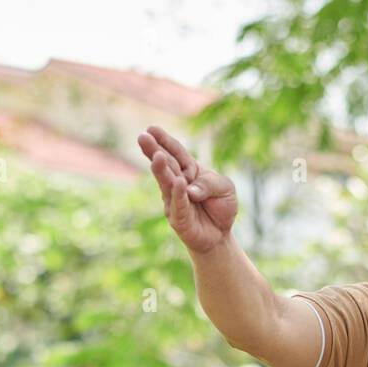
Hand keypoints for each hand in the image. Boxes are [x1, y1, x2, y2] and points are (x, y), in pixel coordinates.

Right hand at [136, 125, 238, 253]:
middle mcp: (178, 183)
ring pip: (168, 184)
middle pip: (166, 165)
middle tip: (142, 137)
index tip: (151, 129)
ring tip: (157, 157)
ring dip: (162, 170)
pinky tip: (178, 183)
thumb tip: (190, 189)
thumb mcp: (225, 188)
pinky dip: (179, 194)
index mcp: (189, 171)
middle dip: (154, 151)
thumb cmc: (221, 207)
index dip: (165, 141)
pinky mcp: (178, 219)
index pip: (176, 153)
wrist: (221, 235)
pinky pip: (179, 205)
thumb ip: (209, 184)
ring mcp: (174, 201)